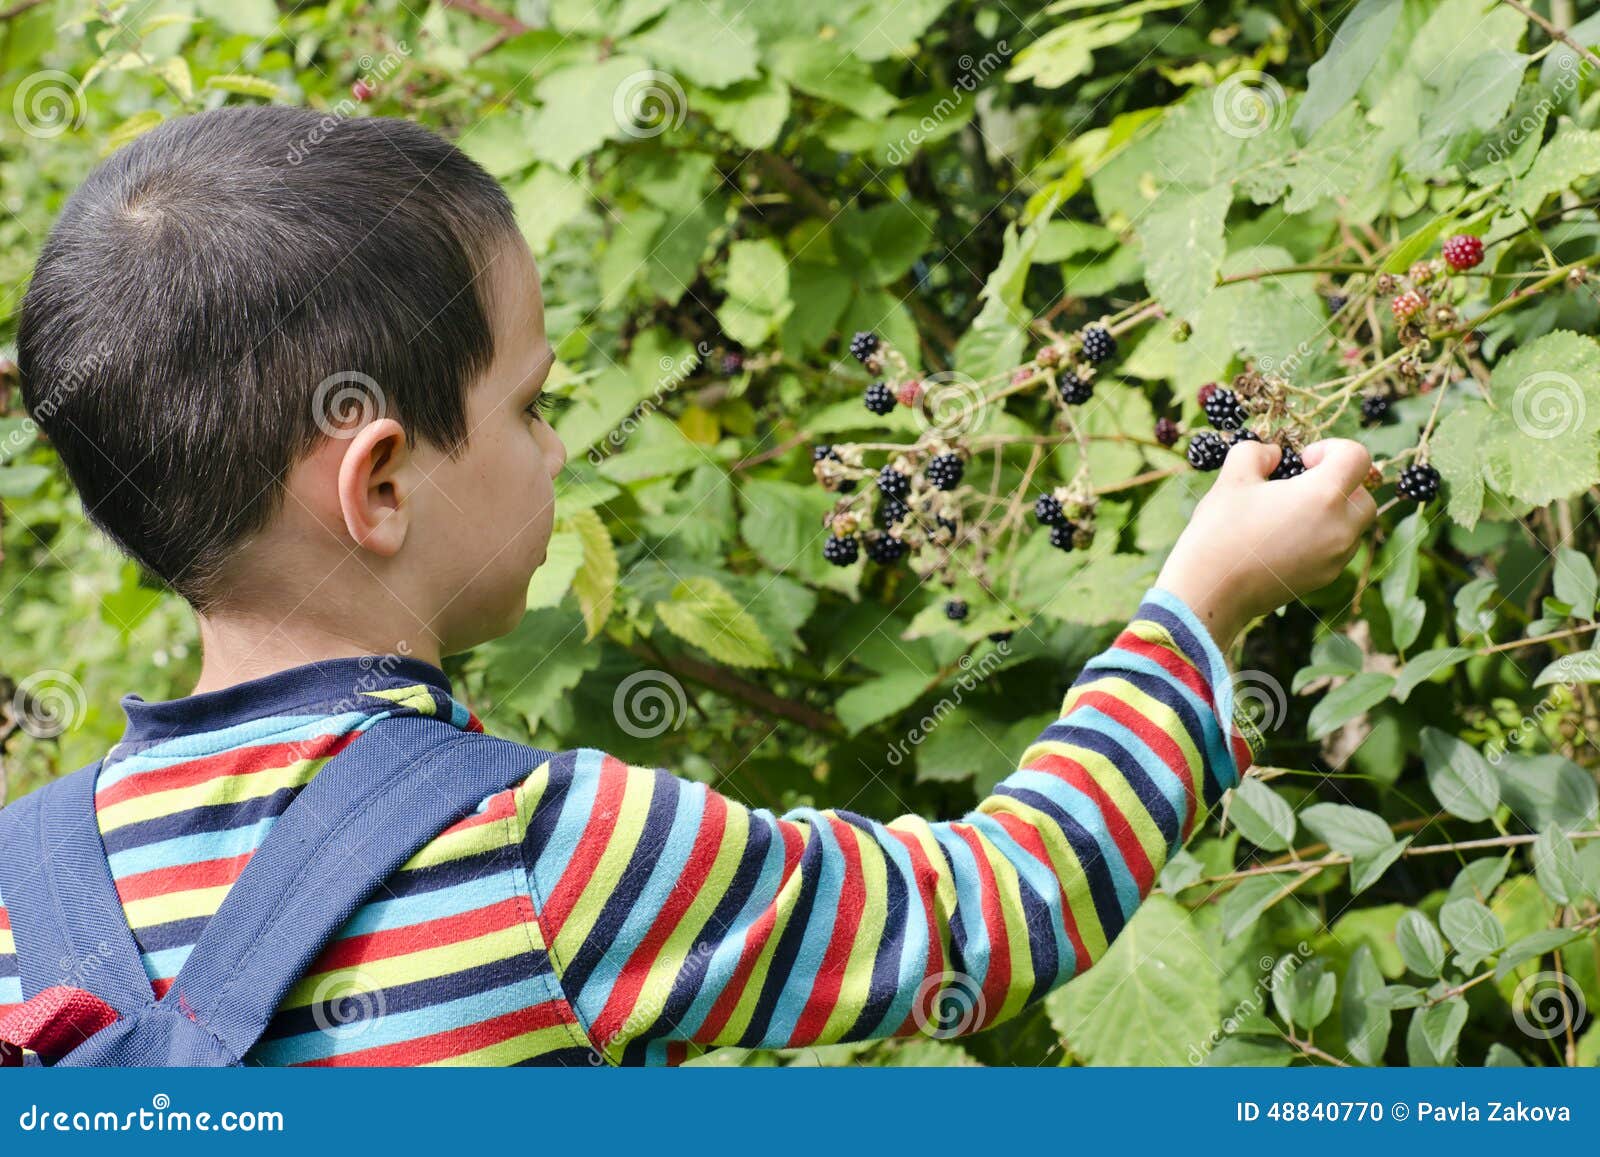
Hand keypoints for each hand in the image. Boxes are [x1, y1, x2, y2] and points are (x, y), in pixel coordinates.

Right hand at [1155, 438, 1376, 650]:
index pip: (1357, 457)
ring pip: (1355, 526)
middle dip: (1340, 483)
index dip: (1331, 448)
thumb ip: (1257, 452)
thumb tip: (1274, 454)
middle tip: (1302, 485)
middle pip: (1364, 495)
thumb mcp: (1233, 477)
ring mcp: (1335, 557)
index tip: (1302, 460)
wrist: (1211, 588)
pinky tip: (1286, 539)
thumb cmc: (1220, 529)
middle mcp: (1340, 528)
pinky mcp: (1324, 578)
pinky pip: (1339, 549)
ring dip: (1335, 512)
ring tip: (1293, 514)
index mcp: (1323, 495)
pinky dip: (1324, 537)